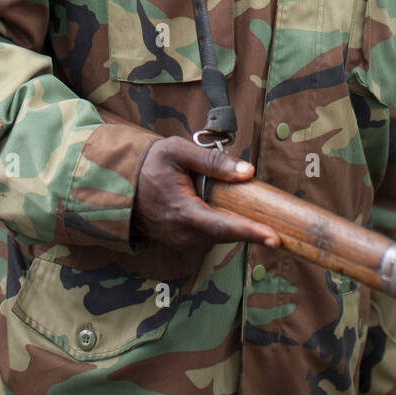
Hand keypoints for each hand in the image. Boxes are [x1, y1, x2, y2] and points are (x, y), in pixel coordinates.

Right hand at [132, 137, 280, 250]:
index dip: (249, 232)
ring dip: (231, 222)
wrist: (121, 183)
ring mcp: (181, 241)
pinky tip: (216, 206)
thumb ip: (213, 162)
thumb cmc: (151, 164)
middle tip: (273, 217)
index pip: (222, 226)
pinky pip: (208, 235)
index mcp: (183, 212)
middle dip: (249, 226)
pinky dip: (218, 223)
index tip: (274, 238)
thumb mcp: (178, 152)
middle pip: (225, 234)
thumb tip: (247, 171)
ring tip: (235, 203)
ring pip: (218, 236)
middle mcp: (183, 234)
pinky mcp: (181, 242)